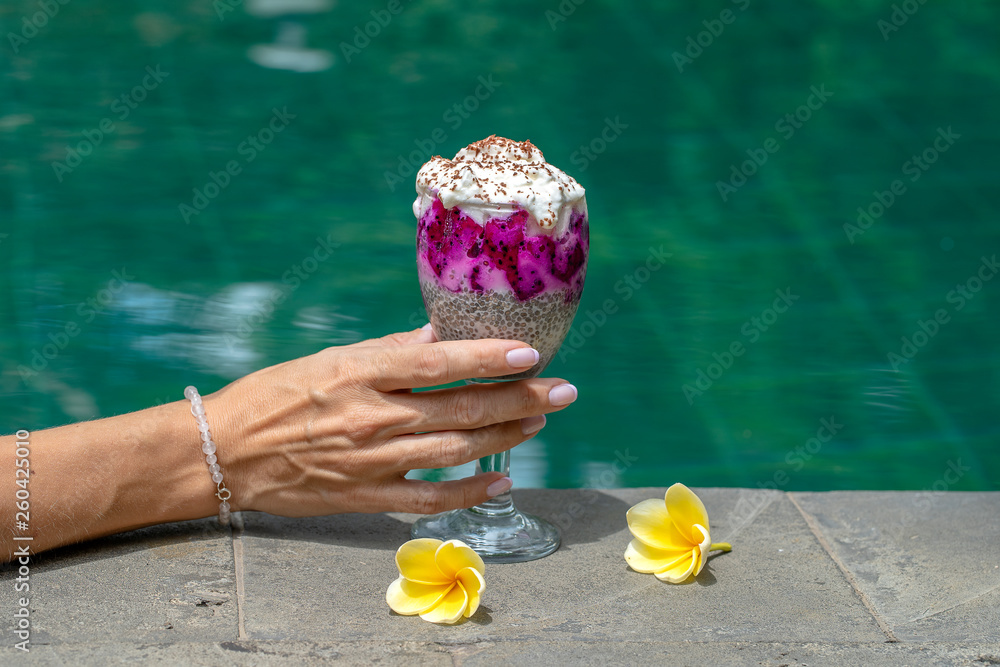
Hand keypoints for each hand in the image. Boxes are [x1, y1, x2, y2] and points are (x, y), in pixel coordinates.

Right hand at [205, 326, 577, 516]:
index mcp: (362, 374)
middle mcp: (374, 418)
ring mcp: (372, 462)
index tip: (529, 353)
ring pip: (456, 450)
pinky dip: (470, 492)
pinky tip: (502, 480)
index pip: (438, 363)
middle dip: (520, 399)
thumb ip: (387, 351)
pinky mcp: (366, 497)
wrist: (224, 453)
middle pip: (462, 408)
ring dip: (505, 436)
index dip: (488, 358)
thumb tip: (437, 337)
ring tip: (539, 422)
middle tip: (562, 391)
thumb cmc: (273, 396)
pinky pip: (430, 498)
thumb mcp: (329, 358)